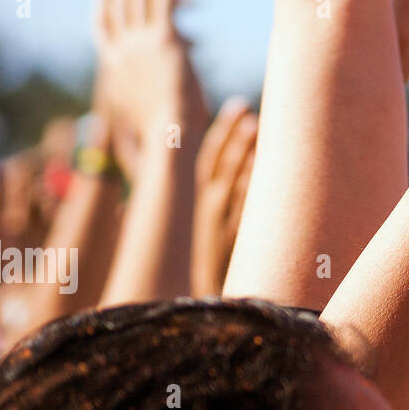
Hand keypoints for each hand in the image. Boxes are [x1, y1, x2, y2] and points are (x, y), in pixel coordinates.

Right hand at [93, 0, 206, 143]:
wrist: (170, 135)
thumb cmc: (167, 132)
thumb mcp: (150, 107)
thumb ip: (151, 89)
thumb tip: (168, 82)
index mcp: (113, 66)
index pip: (102, 26)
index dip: (105, 1)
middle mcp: (121, 51)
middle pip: (119, 3)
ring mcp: (140, 43)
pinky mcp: (164, 39)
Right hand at [192, 98, 256, 296]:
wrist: (198, 303)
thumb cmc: (196, 263)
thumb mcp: (184, 230)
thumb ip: (176, 206)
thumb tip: (141, 193)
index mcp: (193, 202)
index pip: (208, 156)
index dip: (223, 130)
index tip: (240, 106)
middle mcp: (206, 210)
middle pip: (221, 166)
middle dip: (234, 139)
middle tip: (249, 114)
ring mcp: (221, 226)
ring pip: (234, 186)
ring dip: (244, 159)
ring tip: (259, 133)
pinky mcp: (236, 245)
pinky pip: (246, 214)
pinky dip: (253, 192)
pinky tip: (266, 172)